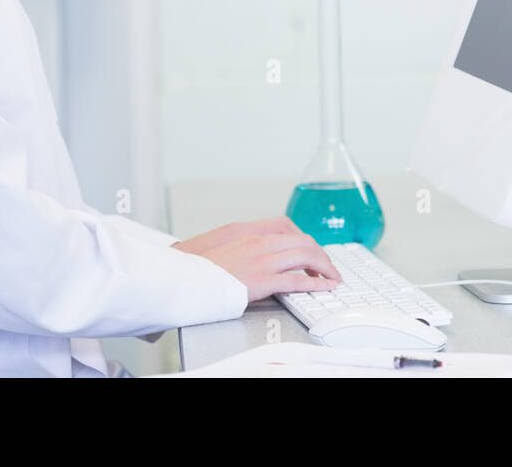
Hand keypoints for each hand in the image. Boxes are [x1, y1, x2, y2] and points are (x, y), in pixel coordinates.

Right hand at [171, 216, 342, 301]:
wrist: (180, 278)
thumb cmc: (192, 266)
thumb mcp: (215, 244)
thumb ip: (234, 245)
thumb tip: (242, 252)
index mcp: (246, 232)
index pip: (285, 225)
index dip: (302, 236)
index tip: (308, 248)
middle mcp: (257, 242)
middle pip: (302, 240)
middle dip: (320, 254)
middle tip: (326, 266)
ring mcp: (260, 260)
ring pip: (305, 256)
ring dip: (324, 267)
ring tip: (331, 277)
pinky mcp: (261, 281)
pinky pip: (297, 280)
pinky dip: (316, 283)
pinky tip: (324, 287)